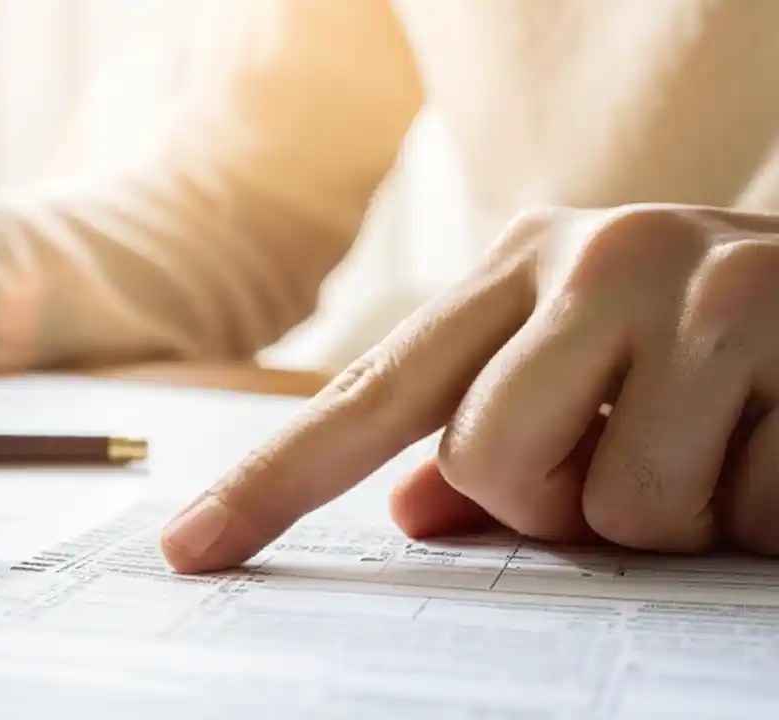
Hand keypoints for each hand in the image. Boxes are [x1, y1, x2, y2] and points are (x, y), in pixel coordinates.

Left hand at [162, 204, 778, 570]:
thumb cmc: (706, 336)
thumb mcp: (587, 365)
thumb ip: (494, 435)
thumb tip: (409, 512)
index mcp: (521, 264)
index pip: (370, 395)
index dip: (273, 482)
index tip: (191, 548)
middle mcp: (597, 256)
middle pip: (486, 462)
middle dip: (555, 502)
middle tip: (623, 455)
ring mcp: (705, 290)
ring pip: (615, 508)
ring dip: (668, 512)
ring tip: (715, 443)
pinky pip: (742, 511)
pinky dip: (759, 511)